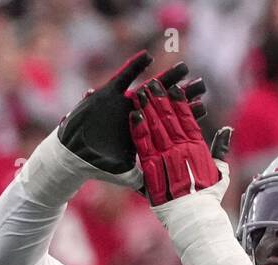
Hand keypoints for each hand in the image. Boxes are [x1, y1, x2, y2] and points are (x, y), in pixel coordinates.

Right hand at [58, 51, 206, 181]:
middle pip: (166, 102)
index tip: (203, 106)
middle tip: (201, 83)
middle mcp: (137, 115)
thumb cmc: (99, 167)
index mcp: (144, 133)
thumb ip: (146, 181)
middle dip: (184, 93)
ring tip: (184, 67)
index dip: (186, 114)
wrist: (74, 157)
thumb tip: (164, 195)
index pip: (169, 122)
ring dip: (166, 77)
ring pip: (150, 87)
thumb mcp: (128, 176)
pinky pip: (123, 77)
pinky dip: (134, 67)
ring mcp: (125, 104)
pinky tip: (147, 57)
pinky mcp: (109, 95)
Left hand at [129, 76, 231, 204]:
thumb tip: (227, 129)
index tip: (174, 88)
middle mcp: (183, 151)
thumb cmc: (209, 198)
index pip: (188, 120)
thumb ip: (221, 149)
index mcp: (198, 149)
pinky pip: (144, 146)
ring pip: (155, 128)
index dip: (181, 103)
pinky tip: (133, 115)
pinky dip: (139, 129)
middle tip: (152, 84)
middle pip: (169, 120)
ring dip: (147, 109)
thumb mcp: (221, 172)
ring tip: (141, 93)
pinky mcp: (154, 170)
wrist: (196, 219)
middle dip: (160, 100)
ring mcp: (167, 160)